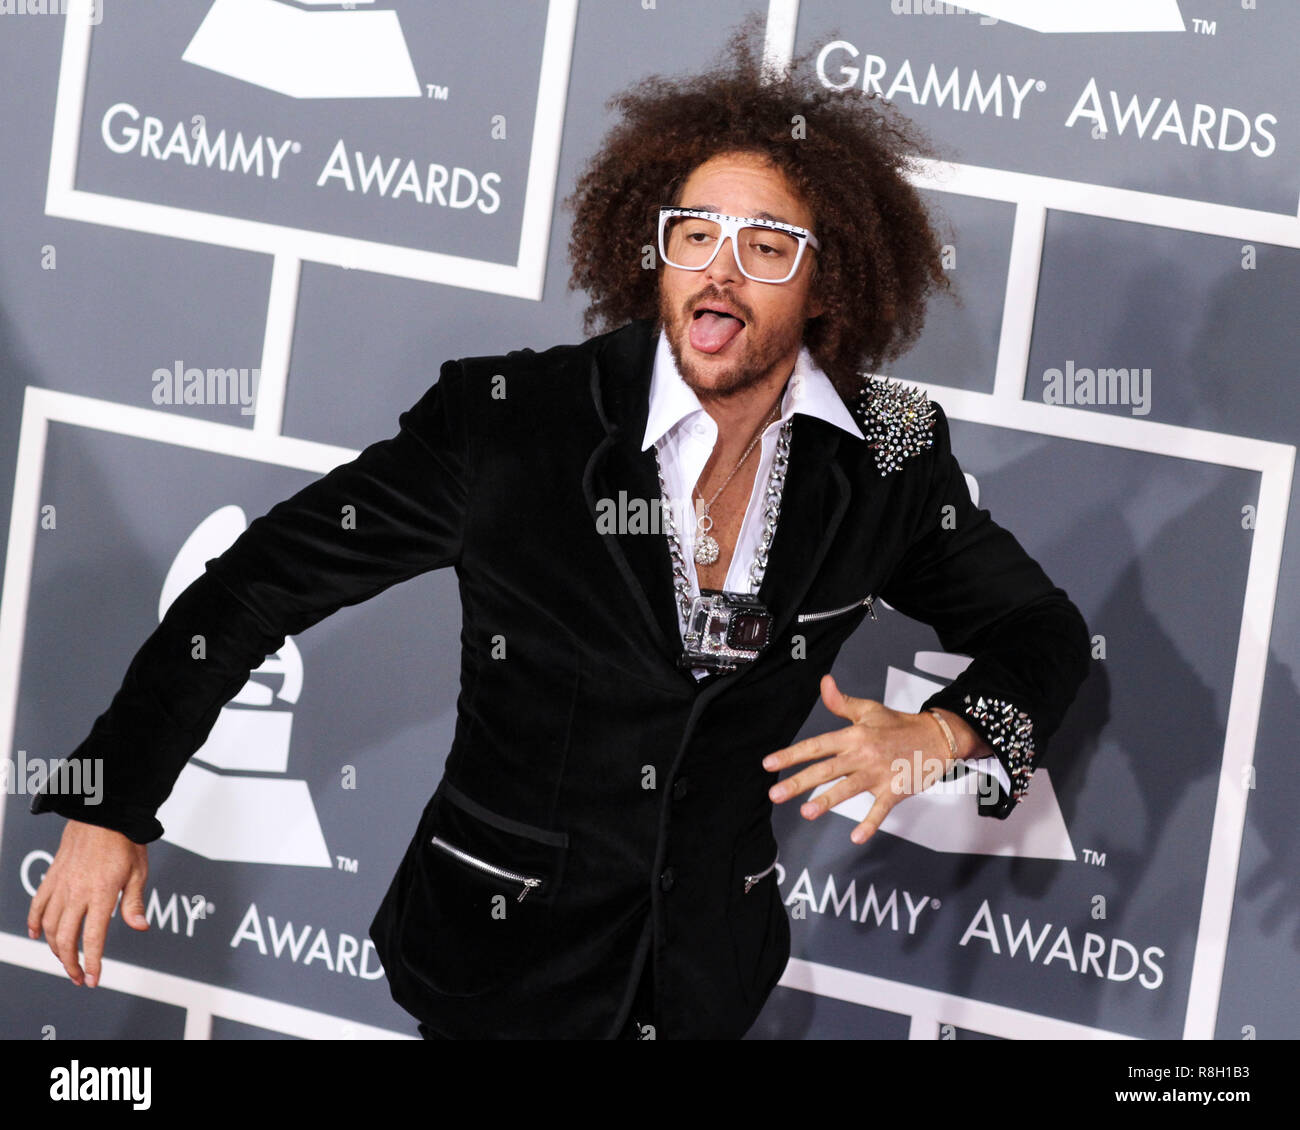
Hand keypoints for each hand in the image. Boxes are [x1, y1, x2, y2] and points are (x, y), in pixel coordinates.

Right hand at [27, 819, 149, 986]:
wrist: (103, 813)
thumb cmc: (124, 841)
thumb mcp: (138, 871)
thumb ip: (134, 902)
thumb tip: (139, 926)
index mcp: (102, 893)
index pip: (93, 937)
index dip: (92, 962)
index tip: (93, 979)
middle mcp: (77, 892)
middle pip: (65, 938)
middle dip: (70, 963)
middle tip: (78, 977)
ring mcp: (61, 885)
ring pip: (48, 926)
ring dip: (54, 948)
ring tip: (65, 959)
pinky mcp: (51, 877)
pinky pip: (37, 904)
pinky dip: (34, 923)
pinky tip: (37, 935)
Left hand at [762, 673, 957, 844]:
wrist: (937, 737)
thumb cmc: (899, 724)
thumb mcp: (869, 710)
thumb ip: (841, 702)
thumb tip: (823, 682)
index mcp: (853, 736)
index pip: (816, 745)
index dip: (791, 754)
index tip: (769, 764)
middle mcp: (862, 754)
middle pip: (825, 769)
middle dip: (799, 782)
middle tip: (775, 794)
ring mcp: (878, 773)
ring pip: (848, 788)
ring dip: (827, 801)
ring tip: (806, 812)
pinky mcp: (895, 789)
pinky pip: (880, 809)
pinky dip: (870, 823)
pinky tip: (857, 837)